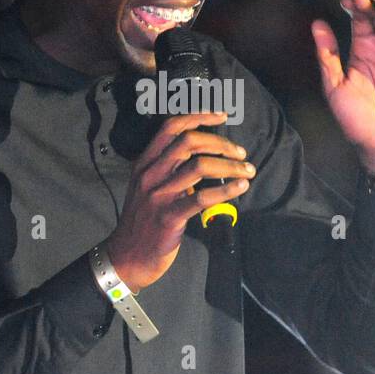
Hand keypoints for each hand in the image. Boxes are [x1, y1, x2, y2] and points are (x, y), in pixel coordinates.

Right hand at [106, 112, 255, 292]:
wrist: (127, 256)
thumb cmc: (143, 221)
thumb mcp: (148, 187)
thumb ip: (170, 169)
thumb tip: (203, 156)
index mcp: (145, 163)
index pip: (171, 128)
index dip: (198, 116)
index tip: (221, 116)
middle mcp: (150, 174)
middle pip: (188, 142)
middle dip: (220, 143)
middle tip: (240, 153)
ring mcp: (158, 195)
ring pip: (199, 166)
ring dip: (229, 165)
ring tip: (247, 170)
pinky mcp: (169, 217)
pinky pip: (201, 198)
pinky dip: (225, 189)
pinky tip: (240, 187)